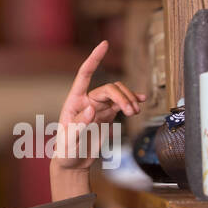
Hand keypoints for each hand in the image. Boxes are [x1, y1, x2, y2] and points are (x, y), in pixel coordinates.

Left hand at [52, 41, 146, 170]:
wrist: (73, 163)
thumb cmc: (66, 151)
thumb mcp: (68, 140)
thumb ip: (78, 125)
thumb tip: (91, 108)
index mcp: (74, 102)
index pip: (84, 74)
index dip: (94, 58)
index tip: (104, 44)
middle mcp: (86, 101)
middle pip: (109, 88)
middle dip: (122, 96)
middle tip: (131, 111)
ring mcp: (98, 107)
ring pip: (118, 94)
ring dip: (129, 99)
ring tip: (135, 112)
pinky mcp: (107, 115)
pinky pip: (121, 104)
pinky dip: (132, 101)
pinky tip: (141, 100)